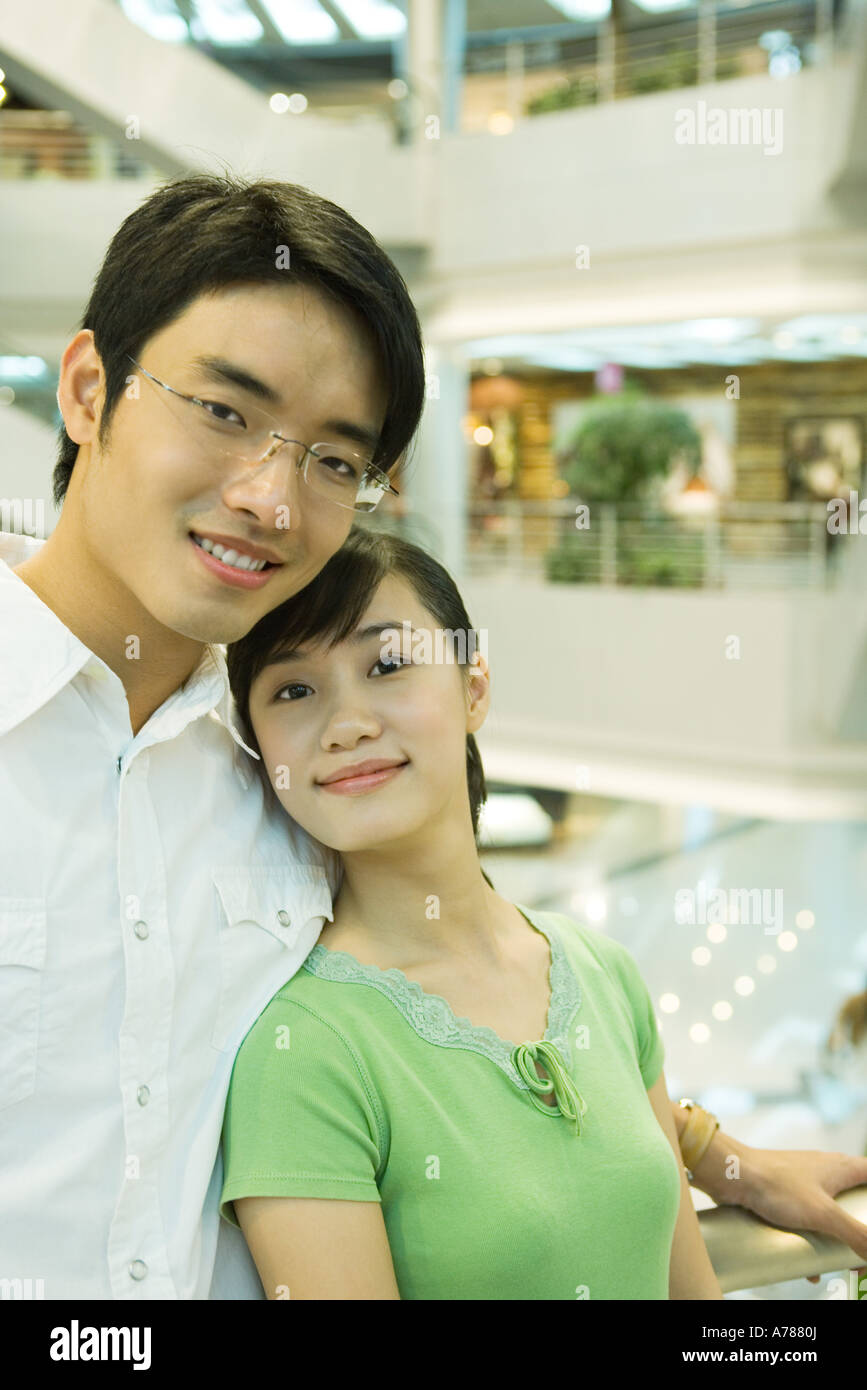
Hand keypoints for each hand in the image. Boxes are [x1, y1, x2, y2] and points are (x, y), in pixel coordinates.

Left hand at [738, 1146, 866, 1276]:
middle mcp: (826, 1171)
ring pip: (832, 1212)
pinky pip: (807, 1218)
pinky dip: (812, 1240)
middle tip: (859, 1254)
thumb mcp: (823, 1214)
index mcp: (841, 1167)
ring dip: (837, 1239)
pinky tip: (807, 1266)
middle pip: (856, 1199)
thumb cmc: (776, 1186)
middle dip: (861, 1229)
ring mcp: (805, 1182)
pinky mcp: (786, 1193)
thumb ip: (854, 1234)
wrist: (732, 1175)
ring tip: (836, 1264)